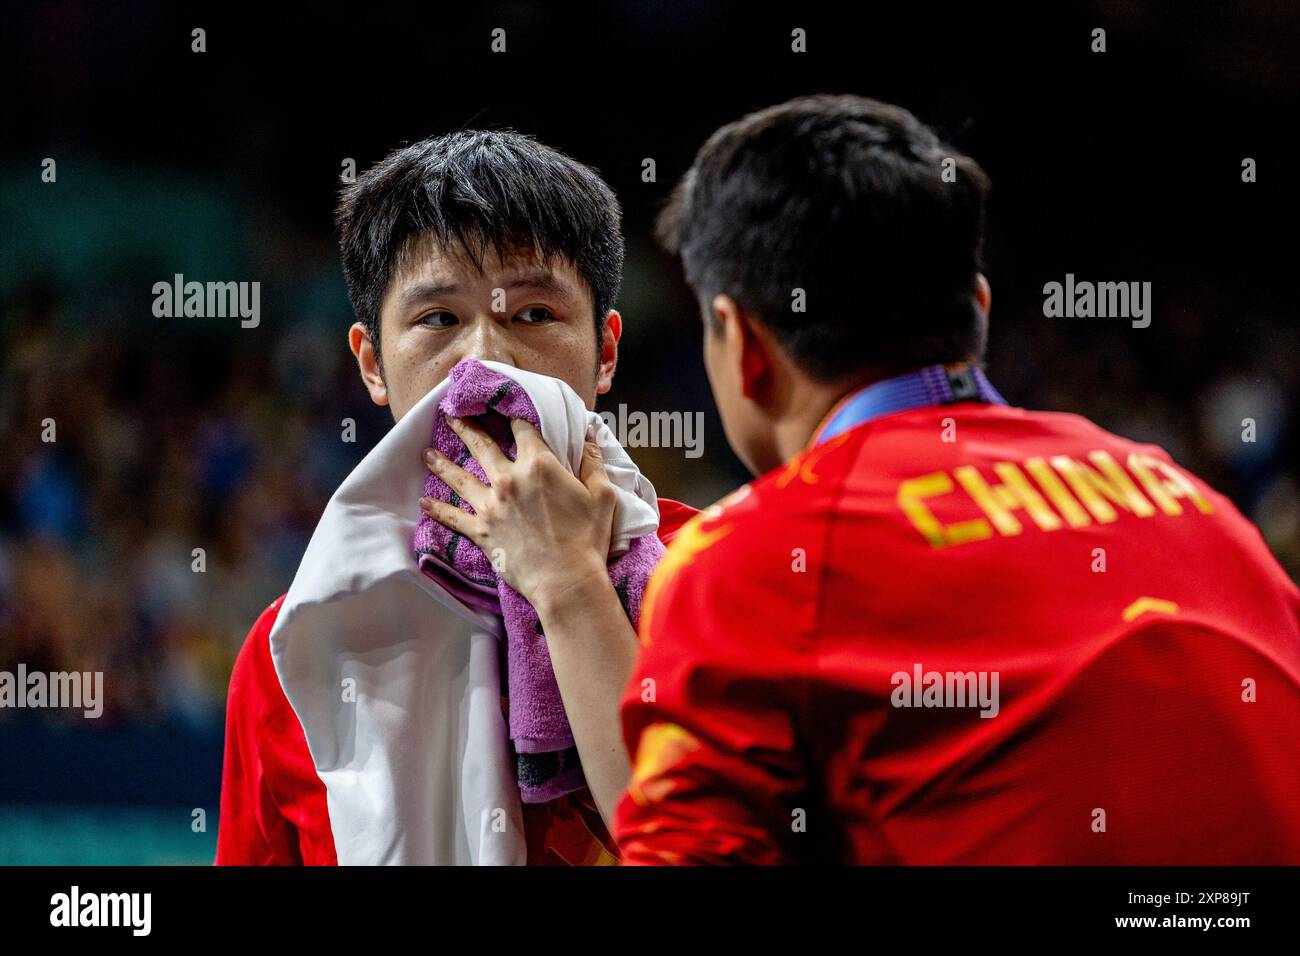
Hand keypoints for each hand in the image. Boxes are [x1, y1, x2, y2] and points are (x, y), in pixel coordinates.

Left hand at [420, 416, 617, 613]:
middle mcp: (509, 479)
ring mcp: (491, 506)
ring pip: (460, 478)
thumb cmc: (587, 539)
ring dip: (441, 464)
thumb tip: (589, 434)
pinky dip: (437, 510)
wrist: (565, 582)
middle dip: (465, 428)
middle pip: (481, 445)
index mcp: (539, 465)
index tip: (501, 403)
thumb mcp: (602, 495)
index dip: (512, 413)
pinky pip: (453, 518)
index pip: (522, 428)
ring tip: (427, 454)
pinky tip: (424, 502)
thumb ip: (593, 461)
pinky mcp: (482, 531)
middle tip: (450, 416)